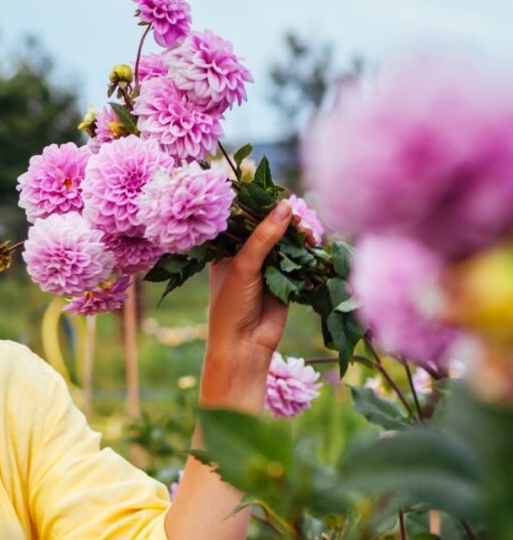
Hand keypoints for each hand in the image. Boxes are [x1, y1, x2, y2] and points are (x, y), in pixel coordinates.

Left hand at [201, 201, 292, 412]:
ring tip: (308, 231)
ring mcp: (266, 266)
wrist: (245, 346)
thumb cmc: (232, 305)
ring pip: (286, 242)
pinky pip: (298, 260)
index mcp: (225, 248)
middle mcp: (245, 255)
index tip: (277, 193)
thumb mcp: (244, 266)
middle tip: (298, 214)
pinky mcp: (285, 280)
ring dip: (298, 235)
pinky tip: (314, 245)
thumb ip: (264, 237)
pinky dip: (307, 253)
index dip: (260, 205)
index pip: (243, 218)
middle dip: (284, 219)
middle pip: (269, 227)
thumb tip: (286, 206)